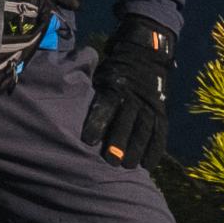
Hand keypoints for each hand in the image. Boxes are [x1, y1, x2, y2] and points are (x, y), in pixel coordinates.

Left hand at [82, 17, 174, 169]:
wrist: (144, 54)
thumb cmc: (113, 72)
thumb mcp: (100, 76)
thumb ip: (88, 93)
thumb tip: (62, 110)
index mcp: (115, 86)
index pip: (106, 105)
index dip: (98, 123)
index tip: (88, 140)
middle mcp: (134, 96)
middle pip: (127, 121)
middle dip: (119, 142)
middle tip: (111, 161)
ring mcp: (149, 105)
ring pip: (144, 129)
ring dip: (137, 149)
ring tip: (129, 167)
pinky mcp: (161, 112)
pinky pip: (160, 133)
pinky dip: (154, 150)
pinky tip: (148, 165)